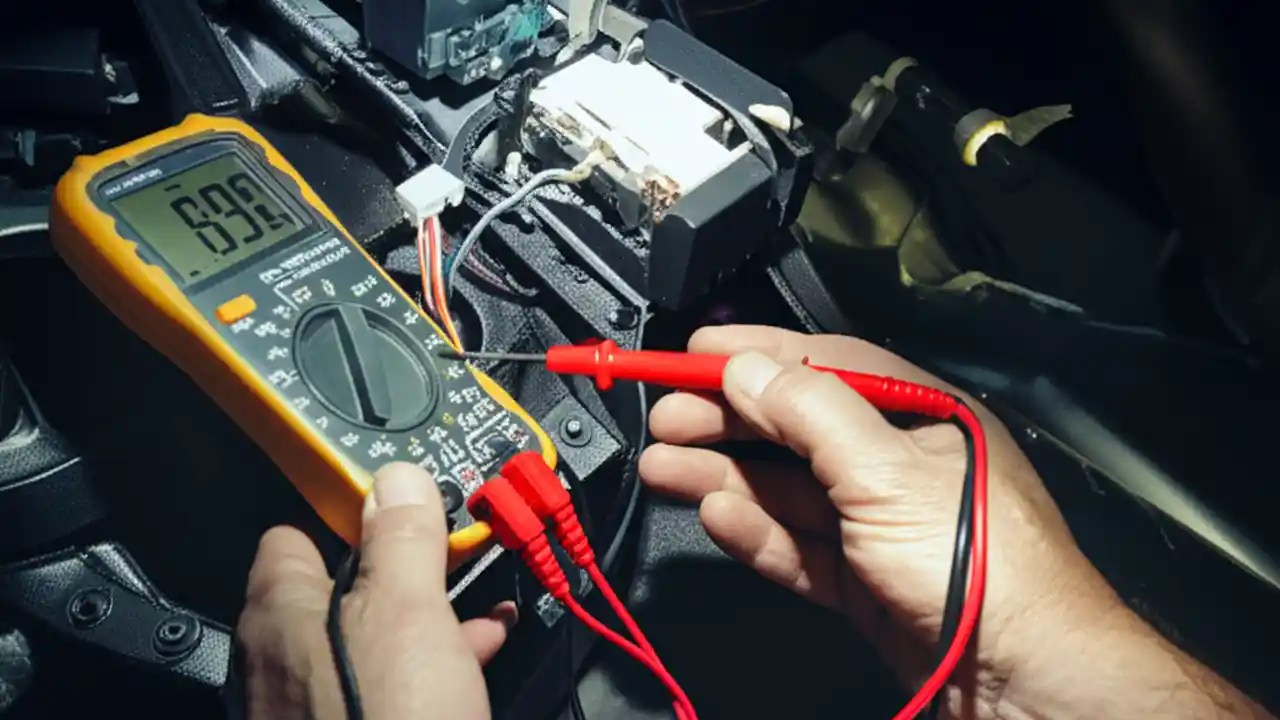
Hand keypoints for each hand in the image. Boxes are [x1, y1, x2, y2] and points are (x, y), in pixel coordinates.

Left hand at [236, 463, 515, 719]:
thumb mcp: (406, 610)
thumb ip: (401, 536)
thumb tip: (397, 480)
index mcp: (278, 615)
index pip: (294, 533)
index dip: (352, 510)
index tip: (404, 501)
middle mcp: (279, 664)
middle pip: (341, 587)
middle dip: (404, 570)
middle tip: (452, 552)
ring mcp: (307, 712)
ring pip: (370, 640)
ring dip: (427, 618)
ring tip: (481, 608)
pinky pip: (385, 688)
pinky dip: (429, 667)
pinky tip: (475, 659)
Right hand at [640, 326, 1266, 718]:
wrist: (1022, 677)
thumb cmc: (984, 562)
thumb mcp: (886, 469)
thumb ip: (809, 412)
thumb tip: (748, 366)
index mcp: (922, 416)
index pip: (826, 365)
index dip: (757, 353)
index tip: (695, 351)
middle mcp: (899, 464)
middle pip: (796, 428)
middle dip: (726, 418)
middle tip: (665, 414)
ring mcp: (879, 526)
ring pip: (787, 489)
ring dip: (722, 475)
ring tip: (663, 466)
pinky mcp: (864, 582)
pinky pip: (797, 547)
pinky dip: (754, 532)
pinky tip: (715, 515)